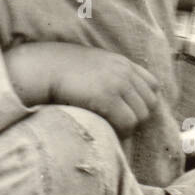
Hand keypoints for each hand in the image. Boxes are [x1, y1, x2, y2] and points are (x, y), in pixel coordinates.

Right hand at [4, 42, 159, 134]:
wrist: (42, 67)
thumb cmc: (60, 71)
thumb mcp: (92, 66)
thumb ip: (108, 75)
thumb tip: (116, 98)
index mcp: (122, 63)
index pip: (153, 85)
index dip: (144, 102)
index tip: (129, 111)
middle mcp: (123, 71)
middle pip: (150, 103)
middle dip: (137, 117)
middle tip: (118, 124)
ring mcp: (117, 83)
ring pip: (141, 115)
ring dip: (128, 126)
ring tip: (111, 128)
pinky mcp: (107, 96)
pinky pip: (127, 122)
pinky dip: (120, 131)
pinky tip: (106, 130)